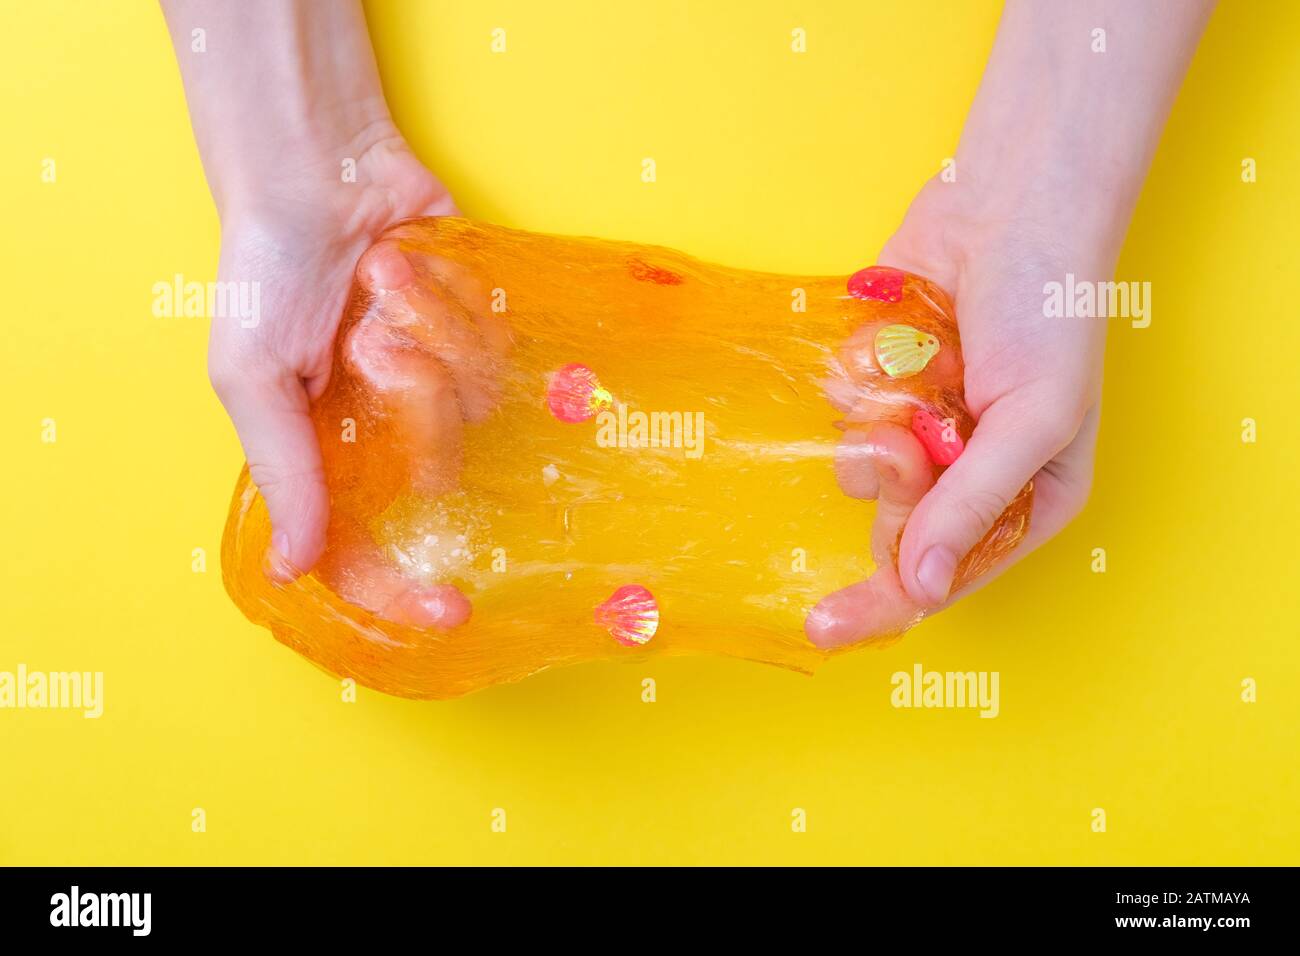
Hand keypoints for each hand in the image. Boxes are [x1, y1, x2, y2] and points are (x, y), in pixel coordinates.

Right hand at [209, 127, 456, 578]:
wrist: (322, 174)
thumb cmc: (269, 272)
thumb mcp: (251, 373)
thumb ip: (284, 469)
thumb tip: (295, 568)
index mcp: (326, 453)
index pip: (363, 551)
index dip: (400, 591)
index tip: (450, 613)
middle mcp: (387, 430)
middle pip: (436, 468)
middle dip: (412, 397)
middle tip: (371, 335)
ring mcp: (437, 384)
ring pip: (473, 405)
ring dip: (427, 333)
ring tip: (382, 279)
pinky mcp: (475, 337)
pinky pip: (495, 349)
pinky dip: (455, 302)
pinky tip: (415, 266)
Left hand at [806, 173, 1106, 647]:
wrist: (1011, 204)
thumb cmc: (1048, 310)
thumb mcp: (1032, 421)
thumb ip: (972, 505)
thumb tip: (919, 586)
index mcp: (1023, 500)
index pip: (943, 576)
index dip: (884, 602)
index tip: (824, 628)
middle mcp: (965, 474)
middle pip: (891, 526)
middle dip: (895, 477)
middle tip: (912, 432)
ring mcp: (918, 427)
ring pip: (855, 464)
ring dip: (881, 415)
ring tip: (929, 364)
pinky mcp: (877, 382)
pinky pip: (839, 404)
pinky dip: (866, 369)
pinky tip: (906, 332)